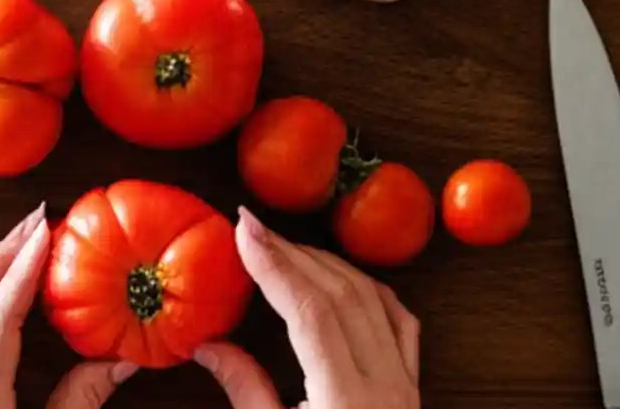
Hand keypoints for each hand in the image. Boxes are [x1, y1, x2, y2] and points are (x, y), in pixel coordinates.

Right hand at [195, 207, 420, 408]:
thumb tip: (207, 344)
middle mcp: (384, 388)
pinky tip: (343, 279)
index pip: (313, 313)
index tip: (243, 230)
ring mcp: (405, 387)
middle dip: (293, 252)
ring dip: (327, 264)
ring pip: (373, 300)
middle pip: (342, 295)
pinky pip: (400, 322)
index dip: (277, 265)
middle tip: (251, 227)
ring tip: (284, 247)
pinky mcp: (412, 390)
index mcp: (347, 404)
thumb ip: (245, 391)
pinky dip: (368, 290)